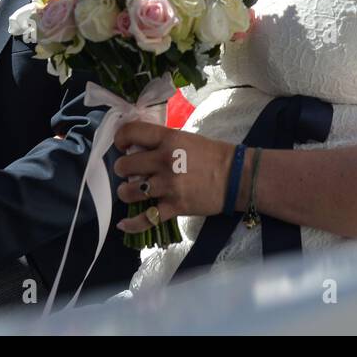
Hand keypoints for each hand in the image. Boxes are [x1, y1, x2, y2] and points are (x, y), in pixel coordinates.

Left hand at [112, 122, 234, 232]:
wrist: (236, 176)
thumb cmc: (211, 155)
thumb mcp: (184, 138)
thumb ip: (161, 141)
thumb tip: (136, 146)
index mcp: (168, 139)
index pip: (131, 132)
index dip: (119, 139)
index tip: (121, 146)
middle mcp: (164, 160)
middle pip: (124, 166)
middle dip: (122, 169)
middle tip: (129, 172)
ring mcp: (169, 185)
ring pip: (129, 192)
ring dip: (125, 193)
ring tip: (131, 192)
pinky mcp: (174, 207)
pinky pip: (145, 219)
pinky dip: (131, 224)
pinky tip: (123, 224)